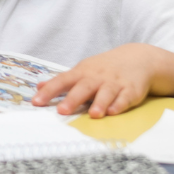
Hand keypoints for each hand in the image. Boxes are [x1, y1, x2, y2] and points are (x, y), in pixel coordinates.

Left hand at [31, 44, 162, 117]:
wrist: (137, 58)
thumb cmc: (104, 68)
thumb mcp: (82, 70)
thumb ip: (62, 81)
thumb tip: (39, 87)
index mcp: (82, 72)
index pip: (62, 80)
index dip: (49, 91)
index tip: (36, 102)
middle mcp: (97, 77)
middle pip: (83, 88)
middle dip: (72, 99)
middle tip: (61, 111)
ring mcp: (114, 83)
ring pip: (106, 93)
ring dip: (99, 103)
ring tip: (93, 115)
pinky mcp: (131, 90)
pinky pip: (125, 98)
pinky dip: (119, 104)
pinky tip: (113, 112)